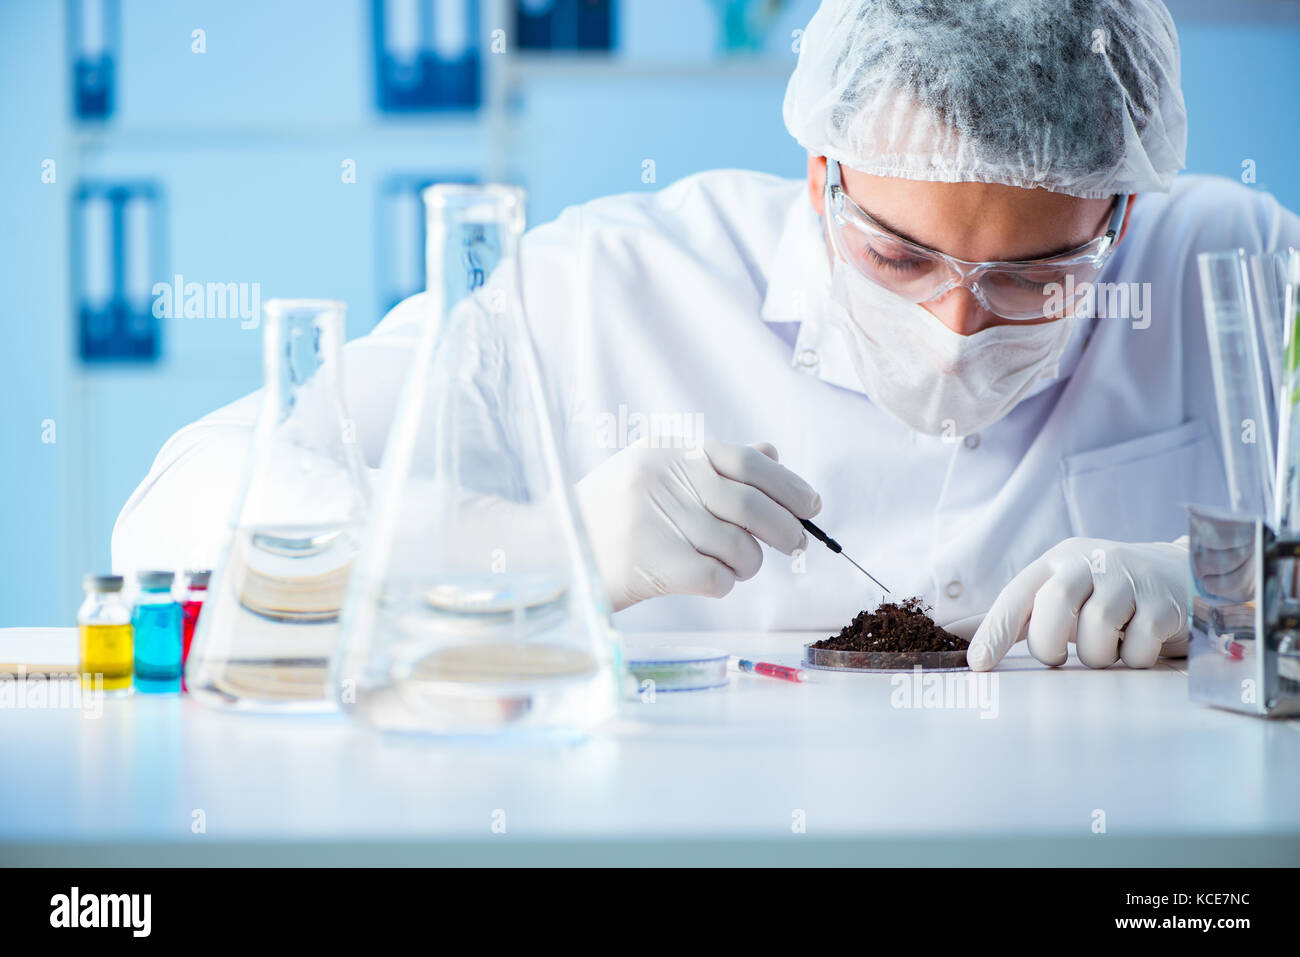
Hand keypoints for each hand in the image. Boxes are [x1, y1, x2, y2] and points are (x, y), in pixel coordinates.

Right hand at [575, 440, 821, 610]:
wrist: (545, 555)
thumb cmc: (606, 520)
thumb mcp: (651, 475)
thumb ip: (710, 466)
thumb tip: (773, 456)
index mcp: (665, 451)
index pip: (744, 460)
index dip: (786, 485)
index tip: (810, 505)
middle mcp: (661, 478)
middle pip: (749, 505)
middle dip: (784, 529)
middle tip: (795, 546)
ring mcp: (654, 519)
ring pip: (738, 547)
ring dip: (747, 565)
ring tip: (730, 567)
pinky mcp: (652, 562)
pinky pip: (717, 578)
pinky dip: (724, 585)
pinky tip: (707, 582)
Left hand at [967, 537, 1189, 670]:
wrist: (1181, 576)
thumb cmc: (1106, 593)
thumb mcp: (1062, 594)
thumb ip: (1018, 616)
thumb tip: (964, 640)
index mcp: (1058, 561)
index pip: (1018, 593)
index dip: (995, 630)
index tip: (978, 665)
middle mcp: (1092, 561)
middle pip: (1055, 604)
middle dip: (1049, 643)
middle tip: (1056, 657)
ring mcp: (1131, 579)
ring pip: (1097, 632)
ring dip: (1097, 654)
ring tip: (1110, 643)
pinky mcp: (1164, 603)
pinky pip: (1137, 648)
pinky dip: (1134, 658)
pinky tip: (1141, 642)